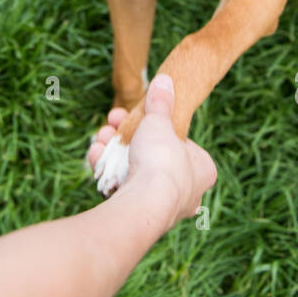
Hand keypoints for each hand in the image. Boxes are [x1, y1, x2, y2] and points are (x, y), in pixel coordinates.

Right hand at [88, 74, 216, 225]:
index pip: (180, 142)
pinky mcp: (139, 216)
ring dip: (114, 150)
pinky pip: (122, 188)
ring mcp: (163, 206)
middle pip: (153, 155)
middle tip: (114, 122)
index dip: (157, 126)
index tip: (140, 115)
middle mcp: (187, 192)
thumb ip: (161, 103)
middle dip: (128, 136)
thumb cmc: (161, 161)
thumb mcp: (160, 123)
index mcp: (202, 169)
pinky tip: (95, 155)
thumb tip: (165, 80)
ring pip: (135, 171)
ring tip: (101, 135)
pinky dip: (107, 171)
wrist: (144, 205)